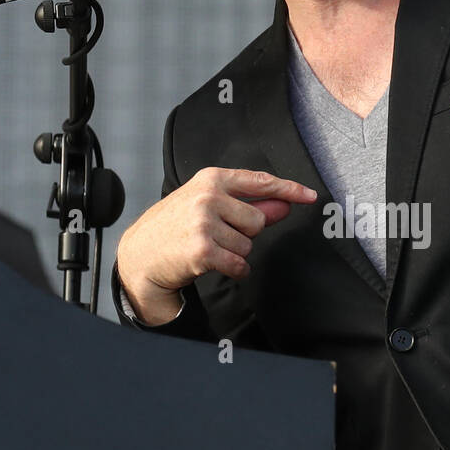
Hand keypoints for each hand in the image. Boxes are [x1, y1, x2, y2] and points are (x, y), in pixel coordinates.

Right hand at [117, 168, 317, 322]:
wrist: (140, 254)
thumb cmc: (175, 227)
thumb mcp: (209, 207)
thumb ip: (248, 205)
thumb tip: (284, 206)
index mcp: (211, 179)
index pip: (259, 181)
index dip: (288, 189)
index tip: (309, 196)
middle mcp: (208, 197)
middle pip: (257, 221)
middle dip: (242, 234)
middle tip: (215, 235)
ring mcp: (204, 222)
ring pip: (248, 245)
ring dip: (234, 253)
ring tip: (208, 248)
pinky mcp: (203, 249)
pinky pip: (239, 264)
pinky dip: (232, 269)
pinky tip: (210, 264)